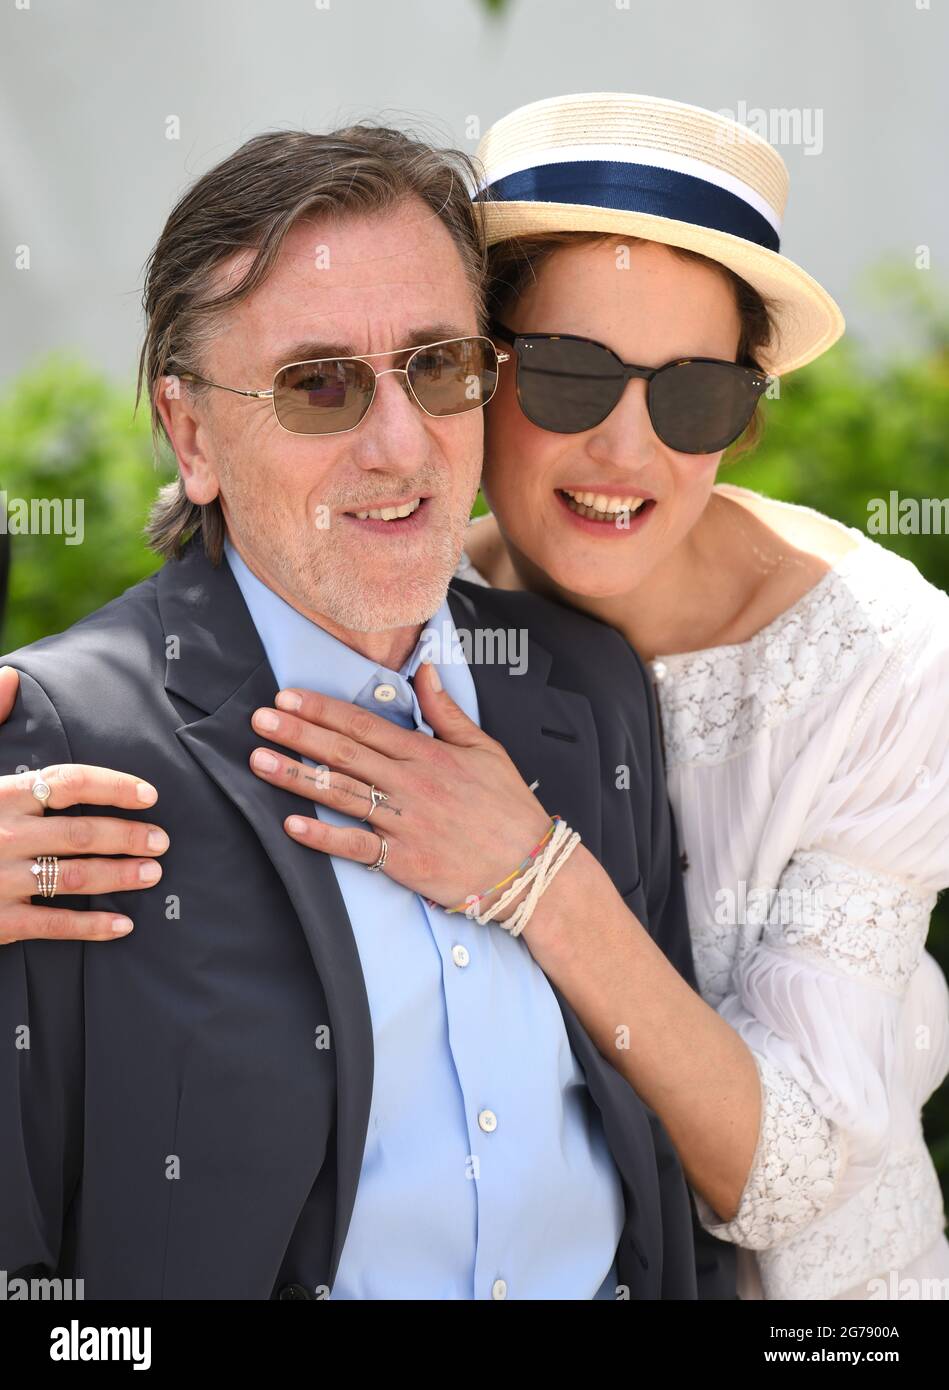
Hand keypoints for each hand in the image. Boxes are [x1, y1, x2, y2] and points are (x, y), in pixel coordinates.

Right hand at [0, 665, 169, 943]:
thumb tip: (9, 676)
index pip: (70, 782)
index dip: (115, 786)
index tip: (149, 795)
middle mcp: (4, 836)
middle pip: (82, 833)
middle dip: (129, 837)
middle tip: (163, 840)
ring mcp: (0, 881)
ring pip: (75, 878)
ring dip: (120, 877)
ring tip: (153, 874)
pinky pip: (53, 925)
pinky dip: (91, 927)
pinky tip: (123, 925)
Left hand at [248, 661, 551, 915]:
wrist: (529, 868)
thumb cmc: (507, 806)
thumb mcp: (484, 749)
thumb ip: (446, 711)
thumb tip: (424, 669)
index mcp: (428, 755)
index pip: (365, 726)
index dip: (323, 710)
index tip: (288, 697)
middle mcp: (412, 785)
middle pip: (345, 755)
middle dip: (299, 734)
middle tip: (260, 720)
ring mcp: (406, 824)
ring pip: (342, 795)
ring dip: (297, 777)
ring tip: (260, 762)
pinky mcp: (403, 861)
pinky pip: (356, 847)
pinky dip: (323, 837)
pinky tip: (291, 825)